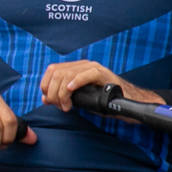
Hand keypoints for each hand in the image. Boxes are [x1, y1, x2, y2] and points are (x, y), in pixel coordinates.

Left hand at [38, 62, 161, 119]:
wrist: (127, 104)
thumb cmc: (104, 101)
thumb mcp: (79, 99)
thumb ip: (62, 96)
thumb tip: (44, 98)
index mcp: (76, 69)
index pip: (52, 70)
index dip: (45, 85)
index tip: (49, 101)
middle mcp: (83, 65)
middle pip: (57, 72)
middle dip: (53, 92)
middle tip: (60, 106)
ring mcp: (94, 68)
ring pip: (68, 74)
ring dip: (62, 92)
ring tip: (67, 106)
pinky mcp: (104, 74)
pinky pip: (87, 74)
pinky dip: (76, 82)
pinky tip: (71, 90)